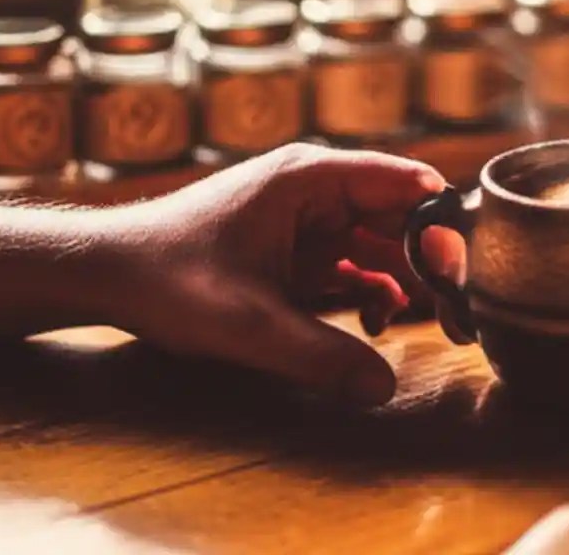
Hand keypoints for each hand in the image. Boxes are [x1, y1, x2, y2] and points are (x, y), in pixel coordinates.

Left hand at [108, 143, 463, 407]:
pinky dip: (370, 294)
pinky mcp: (295, 249)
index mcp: (311, 179)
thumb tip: (384, 389)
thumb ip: (317, 355)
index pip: (407, 182)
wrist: (108, 275)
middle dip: (433, 262)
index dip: (443, 226)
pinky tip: (369, 327)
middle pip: (403, 216)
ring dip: (405, 283)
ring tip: (427, 324)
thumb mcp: (246, 324)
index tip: (459, 277)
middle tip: (458, 313)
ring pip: (382, 244)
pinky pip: (353, 266)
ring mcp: (307, 219)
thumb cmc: (167, 277)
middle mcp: (317, 190)